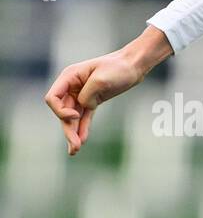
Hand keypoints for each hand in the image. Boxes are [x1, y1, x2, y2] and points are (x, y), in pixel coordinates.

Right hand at [45, 27, 169, 155]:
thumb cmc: (118, 68)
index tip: (76, 114)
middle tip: (75, 147)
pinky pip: (84, 117)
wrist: (133, 66)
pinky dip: (83, 128)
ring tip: (75, 150)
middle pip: (62, 111)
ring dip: (73, 133)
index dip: (60, 110)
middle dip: (67, 129)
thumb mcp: (101, 80)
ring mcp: (81, 94)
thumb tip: (83, 106)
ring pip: (72, 117)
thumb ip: (87, 95)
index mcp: (69, 77)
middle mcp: (72, 86)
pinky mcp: (93, 101)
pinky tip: (82, 141)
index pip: (53, 98)